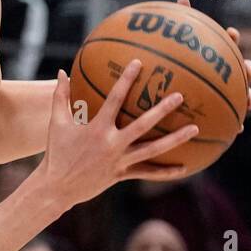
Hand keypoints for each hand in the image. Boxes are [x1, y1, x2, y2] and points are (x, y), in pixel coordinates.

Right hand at [38, 59, 197, 209]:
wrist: (57, 187)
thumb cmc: (56, 152)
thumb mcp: (56, 123)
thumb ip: (60, 96)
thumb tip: (63, 71)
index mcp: (96, 128)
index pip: (115, 99)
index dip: (126, 80)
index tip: (139, 63)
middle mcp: (111, 144)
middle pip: (142, 125)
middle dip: (162, 110)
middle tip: (179, 96)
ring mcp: (119, 160)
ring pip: (152, 149)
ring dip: (175, 139)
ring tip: (194, 128)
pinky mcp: (121, 174)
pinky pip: (147, 172)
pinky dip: (165, 172)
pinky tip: (184, 168)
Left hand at [174, 0, 250, 117]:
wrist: (166, 101)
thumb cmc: (171, 71)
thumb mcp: (172, 50)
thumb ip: (178, 25)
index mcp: (212, 58)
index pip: (226, 45)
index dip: (231, 39)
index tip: (231, 33)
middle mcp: (222, 73)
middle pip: (241, 69)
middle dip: (247, 69)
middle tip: (247, 70)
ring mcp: (224, 91)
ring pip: (242, 94)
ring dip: (248, 97)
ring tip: (249, 103)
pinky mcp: (221, 111)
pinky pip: (231, 118)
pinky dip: (235, 123)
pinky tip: (236, 129)